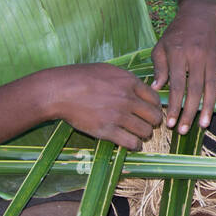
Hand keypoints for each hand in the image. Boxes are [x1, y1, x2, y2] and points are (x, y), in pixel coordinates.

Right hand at [34, 63, 164, 150]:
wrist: (60, 91)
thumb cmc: (80, 77)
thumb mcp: (108, 70)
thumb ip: (126, 79)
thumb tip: (138, 87)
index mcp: (130, 82)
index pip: (155, 99)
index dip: (155, 107)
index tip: (150, 112)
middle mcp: (128, 99)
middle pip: (154, 116)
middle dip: (152, 122)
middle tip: (146, 124)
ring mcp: (118, 115)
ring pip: (145, 131)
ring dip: (144, 135)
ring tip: (138, 135)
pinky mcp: (107, 130)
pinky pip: (131, 142)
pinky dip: (134, 145)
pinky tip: (131, 143)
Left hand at [152, 7, 215, 134]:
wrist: (200, 13)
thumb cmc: (177, 32)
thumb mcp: (161, 46)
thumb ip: (159, 68)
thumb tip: (155, 89)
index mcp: (179, 54)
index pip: (176, 84)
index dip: (173, 104)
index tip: (169, 122)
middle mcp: (197, 57)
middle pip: (194, 89)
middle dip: (189, 111)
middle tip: (184, 130)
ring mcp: (213, 58)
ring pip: (212, 85)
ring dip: (209, 106)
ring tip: (205, 124)